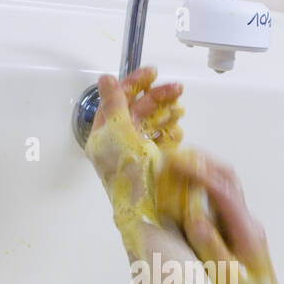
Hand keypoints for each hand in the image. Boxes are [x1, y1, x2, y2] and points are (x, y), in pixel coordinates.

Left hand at [84, 66, 182, 195]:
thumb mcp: (119, 132)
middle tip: (176, 89)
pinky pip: (161, 140)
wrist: (147, 211)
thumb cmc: (129, 176)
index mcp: (103, 135)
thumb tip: (106, 80)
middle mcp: (117, 143)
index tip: (152, 73)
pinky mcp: (151, 163)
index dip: (133, 83)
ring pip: (151, 123)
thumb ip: (114, 104)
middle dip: (157, 97)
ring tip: (179, 111)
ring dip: (166, 113)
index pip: (116, 100)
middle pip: (136, 110)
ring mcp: (135, 153)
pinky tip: (178, 132)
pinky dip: (171, 133)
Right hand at [158, 148, 280, 283]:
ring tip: (172, 167)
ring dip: (200, 171)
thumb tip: (194, 219)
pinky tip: (180, 190)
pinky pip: (218, 200)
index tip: (173, 164)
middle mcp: (246, 220)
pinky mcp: (235, 229)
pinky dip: (200, 188)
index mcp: (246, 230)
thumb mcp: (228, 281)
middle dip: (200, 162)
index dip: (198, 174)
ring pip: (224, 184)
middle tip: (170, 158)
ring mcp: (242, 223)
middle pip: (227, 177)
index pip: (222, 191)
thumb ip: (212, 249)